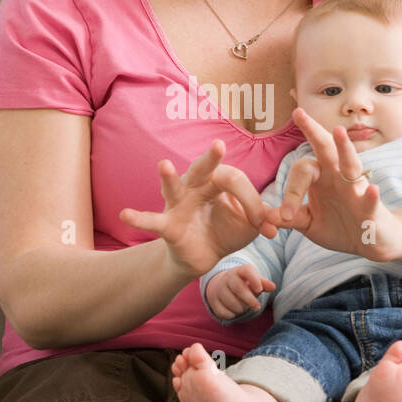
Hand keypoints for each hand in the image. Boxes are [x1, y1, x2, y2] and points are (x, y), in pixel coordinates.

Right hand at [119, 139, 274, 277]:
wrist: (204, 256)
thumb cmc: (226, 231)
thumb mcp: (248, 225)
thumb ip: (262, 220)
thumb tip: (276, 224)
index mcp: (219, 181)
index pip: (237, 182)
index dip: (252, 203)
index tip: (264, 226)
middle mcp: (197, 186)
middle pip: (204, 168)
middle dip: (211, 157)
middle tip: (219, 145)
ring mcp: (179, 204)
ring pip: (174, 187)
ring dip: (169, 177)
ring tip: (163, 165)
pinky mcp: (168, 225)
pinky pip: (154, 222)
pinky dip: (139, 219)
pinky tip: (125, 215)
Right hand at [206, 265, 275, 319]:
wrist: (222, 286)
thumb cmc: (243, 284)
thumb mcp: (254, 282)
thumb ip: (263, 284)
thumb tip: (273, 287)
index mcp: (240, 271)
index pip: (247, 271)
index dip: (253, 279)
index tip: (259, 289)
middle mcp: (227, 277)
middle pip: (238, 288)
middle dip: (249, 299)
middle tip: (257, 307)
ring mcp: (218, 289)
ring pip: (231, 302)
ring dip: (241, 308)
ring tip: (243, 306)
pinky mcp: (213, 301)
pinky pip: (224, 312)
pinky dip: (232, 315)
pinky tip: (233, 310)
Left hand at [261, 107, 401, 262]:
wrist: (369, 243)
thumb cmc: (338, 226)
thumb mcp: (309, 224)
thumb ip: (290, 218)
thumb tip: (266, 217)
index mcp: (321, 178)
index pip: (301, 172)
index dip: (291, 193)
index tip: (285, 216)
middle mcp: (338, 177)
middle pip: (325, 149)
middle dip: (312, 130)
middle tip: (298, 112)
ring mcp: (356, 190)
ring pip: (351, 164)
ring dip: (345, 148)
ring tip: (338, 132)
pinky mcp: (371, 208)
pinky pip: (370, 199)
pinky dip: (370, 195)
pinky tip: (372, 189)